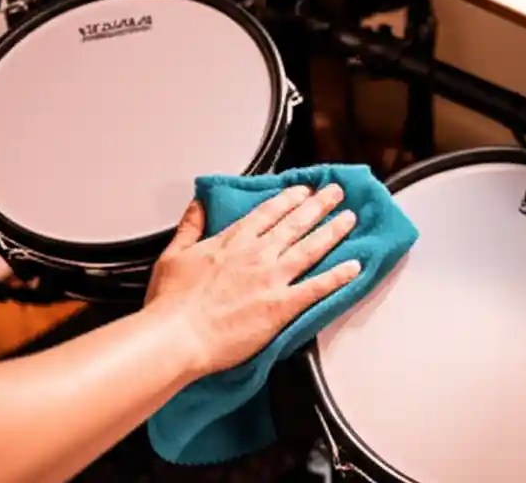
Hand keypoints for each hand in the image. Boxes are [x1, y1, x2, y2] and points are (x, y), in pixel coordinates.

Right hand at [143, 184, 360, 376]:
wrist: (177, 336)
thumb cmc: (171, 303)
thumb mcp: (173, 255)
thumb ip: (189, 226)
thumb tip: (197, 205)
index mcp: (232, 241)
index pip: (267, 213)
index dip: (289, 200)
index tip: (302, 191)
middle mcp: (256, 255)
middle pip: (295, 224)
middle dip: (319, 206)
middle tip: (336, 194)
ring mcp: (271, 279)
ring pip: (310, 248)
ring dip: (333, 231)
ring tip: (350, 220)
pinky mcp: (281, 306)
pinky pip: (317, 287)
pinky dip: (338, 276)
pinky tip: (354, 267)